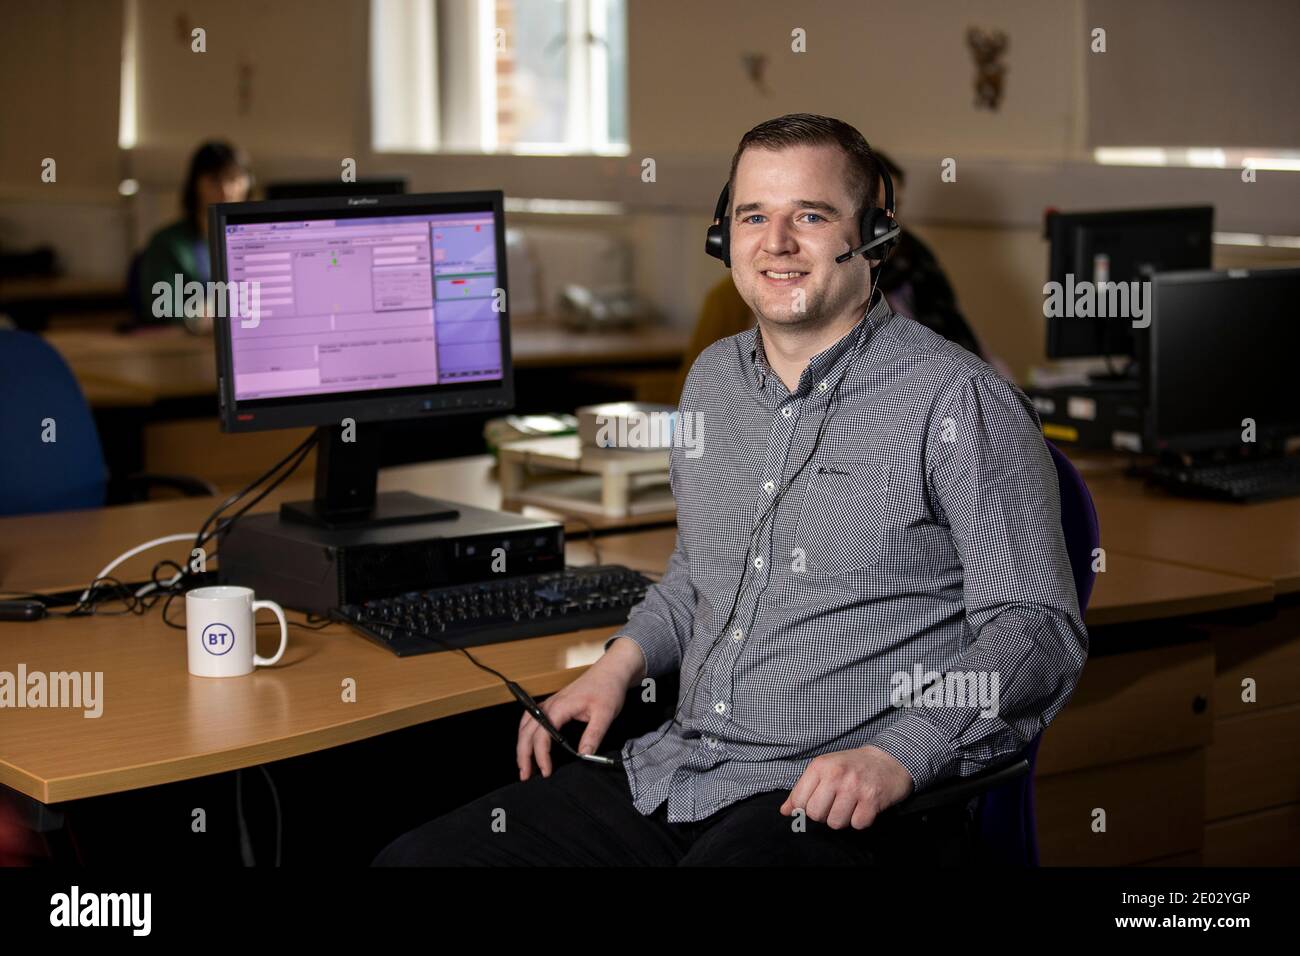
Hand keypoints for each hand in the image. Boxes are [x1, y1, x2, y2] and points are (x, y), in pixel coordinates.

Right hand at [515, 638, 644, 780]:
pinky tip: (528, 742)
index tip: (546, 771)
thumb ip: (593, 735)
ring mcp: (550, 703)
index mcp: (561, 707)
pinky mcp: (553, 704)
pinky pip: (531, 719)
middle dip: (523, 754)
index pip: (542, 734)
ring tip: (524, 764)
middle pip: (527, 732)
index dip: (541, 755)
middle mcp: (551, 705)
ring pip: (526, 725)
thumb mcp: (605, 714)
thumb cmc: (607, 689)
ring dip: (522, 745)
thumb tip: (583, 756)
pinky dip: (526, 733)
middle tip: (525, 775)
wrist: (610, 671)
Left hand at [780, 745, 913, 829]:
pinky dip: (860, 820)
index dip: (806, 808)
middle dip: (824, 815)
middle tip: (835, 804)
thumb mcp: (824, 769)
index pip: (799, 800)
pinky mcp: (873, 799)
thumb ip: (802, 789)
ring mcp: (855, 787)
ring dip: (843, 819)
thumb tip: (785, 811)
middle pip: (815, 814)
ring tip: (850, 805)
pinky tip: (864, 807)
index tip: (818, 802)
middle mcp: (836, 775)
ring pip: (835, 823)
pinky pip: (857, 824)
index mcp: (820, 766)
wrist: (889, 758)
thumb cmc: (852, 766)